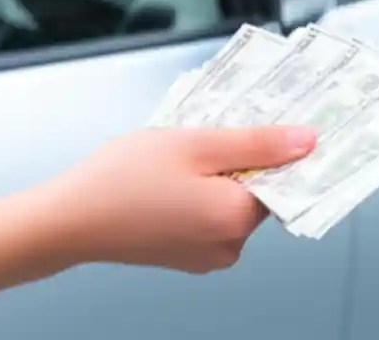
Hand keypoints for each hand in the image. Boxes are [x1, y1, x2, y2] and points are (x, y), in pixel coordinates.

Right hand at [53, 126, 313, 271]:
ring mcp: (208, 256)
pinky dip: (201, 194)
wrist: (69, 219)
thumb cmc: (123, 177)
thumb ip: (257, 143)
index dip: (275, 147)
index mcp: (237, 218)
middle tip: (209, 131)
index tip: (264, 122)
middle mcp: (230, 246)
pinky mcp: (187, 257)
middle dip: (241, 159)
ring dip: (218, 175)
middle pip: (257, 190)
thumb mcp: (196, 143)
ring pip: (231, 202)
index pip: (284, 178)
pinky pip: (209, 218)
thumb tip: (309, 142)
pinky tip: (173, 176)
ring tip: (184, 152)